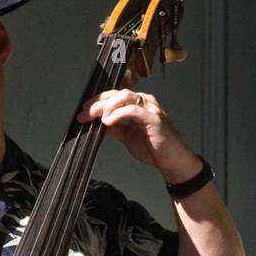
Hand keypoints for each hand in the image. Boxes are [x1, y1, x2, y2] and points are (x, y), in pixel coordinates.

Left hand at [77, 90, 201, 184]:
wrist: (172, 160)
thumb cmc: (155, 148)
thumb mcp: (128, 137)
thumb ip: (114, 128)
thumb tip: (97, 124)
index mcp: (137, 104)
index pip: (113, 96)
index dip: (96, 103)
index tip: (82, 113)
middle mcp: (144, 101)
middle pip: (115, 94)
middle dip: (97, 103)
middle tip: (84, 114)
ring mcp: (149, 108)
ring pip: (124, 96)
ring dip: (106, 106)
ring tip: (96, 118)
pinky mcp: (154, 118)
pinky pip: (132, 110)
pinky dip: (118, 114)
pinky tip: (108, 122)